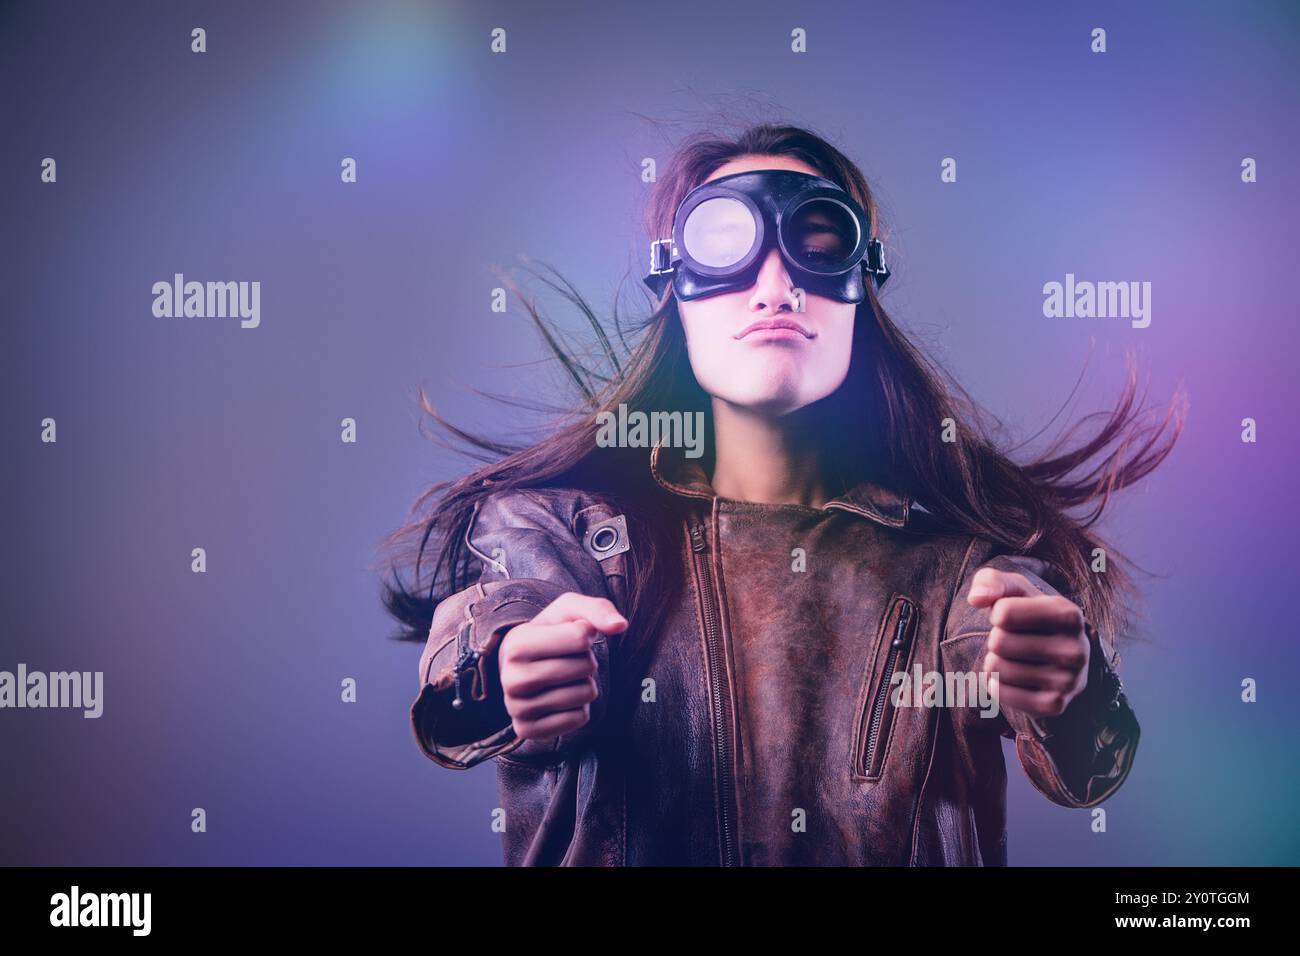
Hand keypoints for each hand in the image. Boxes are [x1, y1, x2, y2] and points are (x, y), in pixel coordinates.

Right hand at [497, 592, 627, 741]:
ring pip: (585, 694)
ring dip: (584, 683)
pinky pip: (579, 719)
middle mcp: (512, 678)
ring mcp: (517, 708)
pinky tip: (560, 697)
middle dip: (586, 660)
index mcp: (516, 644)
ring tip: (563, 677)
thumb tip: (620, 625)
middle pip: (585, 667)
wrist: (522, 666)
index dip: (586, 635)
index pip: (580, 637)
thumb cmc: (550, 633)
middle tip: (567, 659)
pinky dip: (578, 707)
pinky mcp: (527, 730)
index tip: (570, 635)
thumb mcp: (570, 611)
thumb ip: (597, 610)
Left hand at [966, 567, 1088, 719]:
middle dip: (996, 640)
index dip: (997, 613)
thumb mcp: (1014, 590)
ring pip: (997, 669)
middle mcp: (1077, 650)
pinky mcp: (1055, 705)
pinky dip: (996, 685)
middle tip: (1015, 641)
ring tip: (1015, 658)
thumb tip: (976, 598)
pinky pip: (1000, 693)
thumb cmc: (1029, 616)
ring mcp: (1069, 681)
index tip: (1011, 616)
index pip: (1003, 612)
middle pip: (998, 642)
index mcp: (1070, 614)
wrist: (1056, 658)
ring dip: (995, 662)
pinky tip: (1013, 678)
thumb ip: (992, 581)